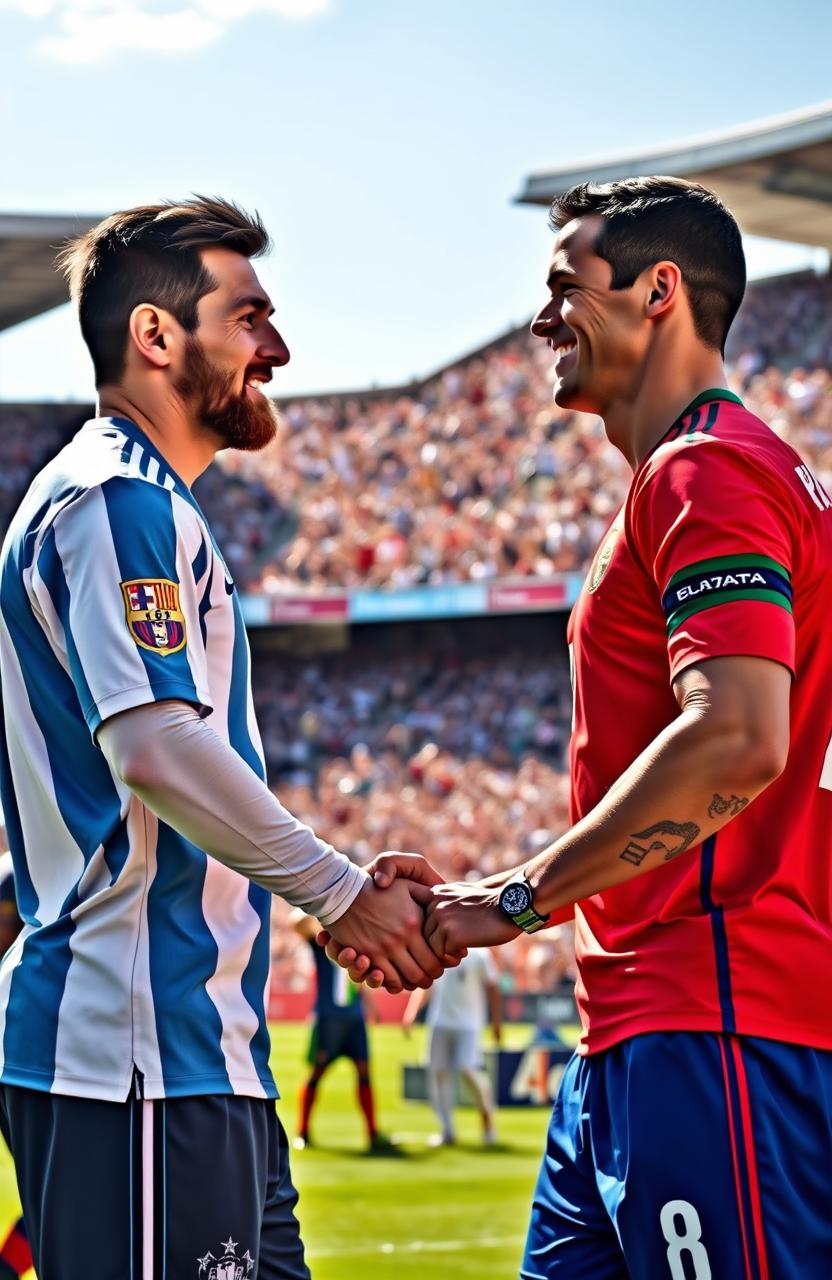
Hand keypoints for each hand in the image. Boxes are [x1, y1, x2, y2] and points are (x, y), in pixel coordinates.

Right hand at [319, 852, 453, 988]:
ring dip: (411, 983)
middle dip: (428, 979)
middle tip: (429, 978)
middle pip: (422, 973)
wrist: (346, 892)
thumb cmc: (380, 888)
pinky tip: (397, 979)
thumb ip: (427, 895)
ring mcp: (383, 948)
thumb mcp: (407, 885)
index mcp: (413, 923)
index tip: (440, 966)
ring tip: (414, 980)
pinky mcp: (367, 954)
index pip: (434, 957)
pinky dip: (393, 983)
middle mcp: (400, 938)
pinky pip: (385, 978)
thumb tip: (445, 905)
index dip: (440, 966)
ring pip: (405, 979)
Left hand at [424, 879, 519, 957]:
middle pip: (423, 935)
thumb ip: (442, 904)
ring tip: (461, 950)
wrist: (511, 905)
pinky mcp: (450, 933)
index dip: (432, 932)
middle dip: (438, 945)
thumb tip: (430, 927)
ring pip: (430, 946)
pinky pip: (441, 954)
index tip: (447, 935)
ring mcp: (441, 918)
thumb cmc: (489, 903)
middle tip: (455, 948)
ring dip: (445, 952)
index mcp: (434, 893)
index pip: (419, 921)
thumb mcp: (460, 894)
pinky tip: (466, 952)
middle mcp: (434, 903)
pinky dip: (452, 957)